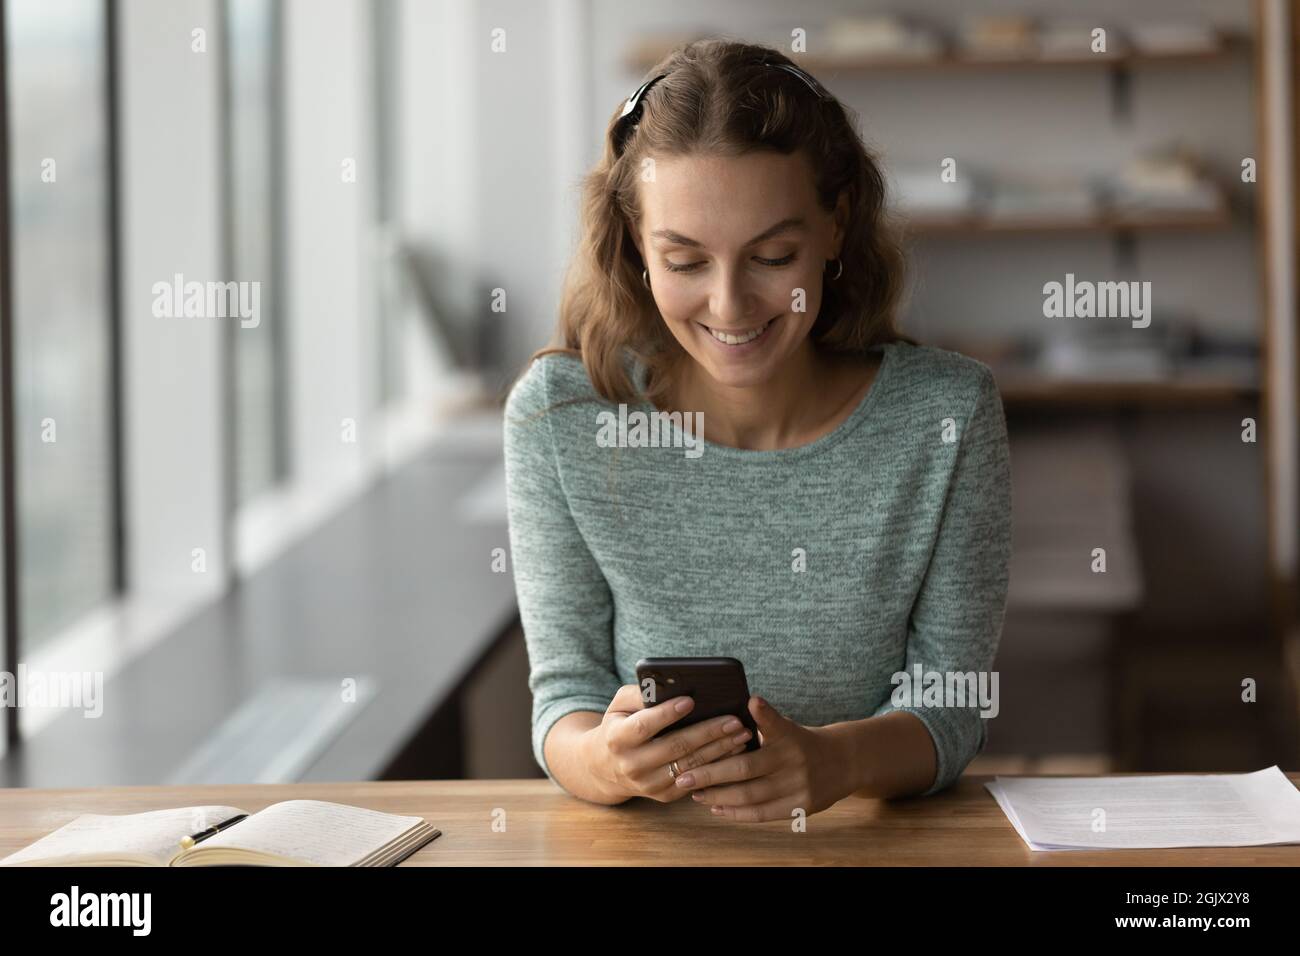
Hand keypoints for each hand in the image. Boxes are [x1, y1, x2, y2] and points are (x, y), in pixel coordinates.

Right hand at [582, 685, 753, 802]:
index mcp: (617, 738)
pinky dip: (716, 765)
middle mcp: (631, 765)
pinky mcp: (663, 795)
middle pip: (675, 747)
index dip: (666, 714)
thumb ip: (641, 693)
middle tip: (733, 720)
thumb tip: (671, 685)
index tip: (690, 700)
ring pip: (689, 766)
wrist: (605, 766)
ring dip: (719, 750)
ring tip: (741, 733)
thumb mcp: (620, 705)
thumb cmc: (620, 724)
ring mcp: (647, 784)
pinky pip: (695, 780)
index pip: (643, 726)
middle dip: (707, 732)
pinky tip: (733, 750)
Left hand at [671, 695, 852, 821]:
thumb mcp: (787, 726)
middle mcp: (794, 760)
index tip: (752, 701)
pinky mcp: (801, 807)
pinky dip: (736, 812)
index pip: (774, 722)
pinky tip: (716, 808)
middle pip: (746, 768)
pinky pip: (763, 813)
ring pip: (750, 795)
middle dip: (711, 773)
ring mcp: (798, 786)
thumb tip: (726, 715)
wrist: (843, 762)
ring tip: (694, 793)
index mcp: (790, 735)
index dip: (764, 714)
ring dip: (718, 796)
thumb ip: (762, 723)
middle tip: (684, 775)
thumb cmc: (801, 742)